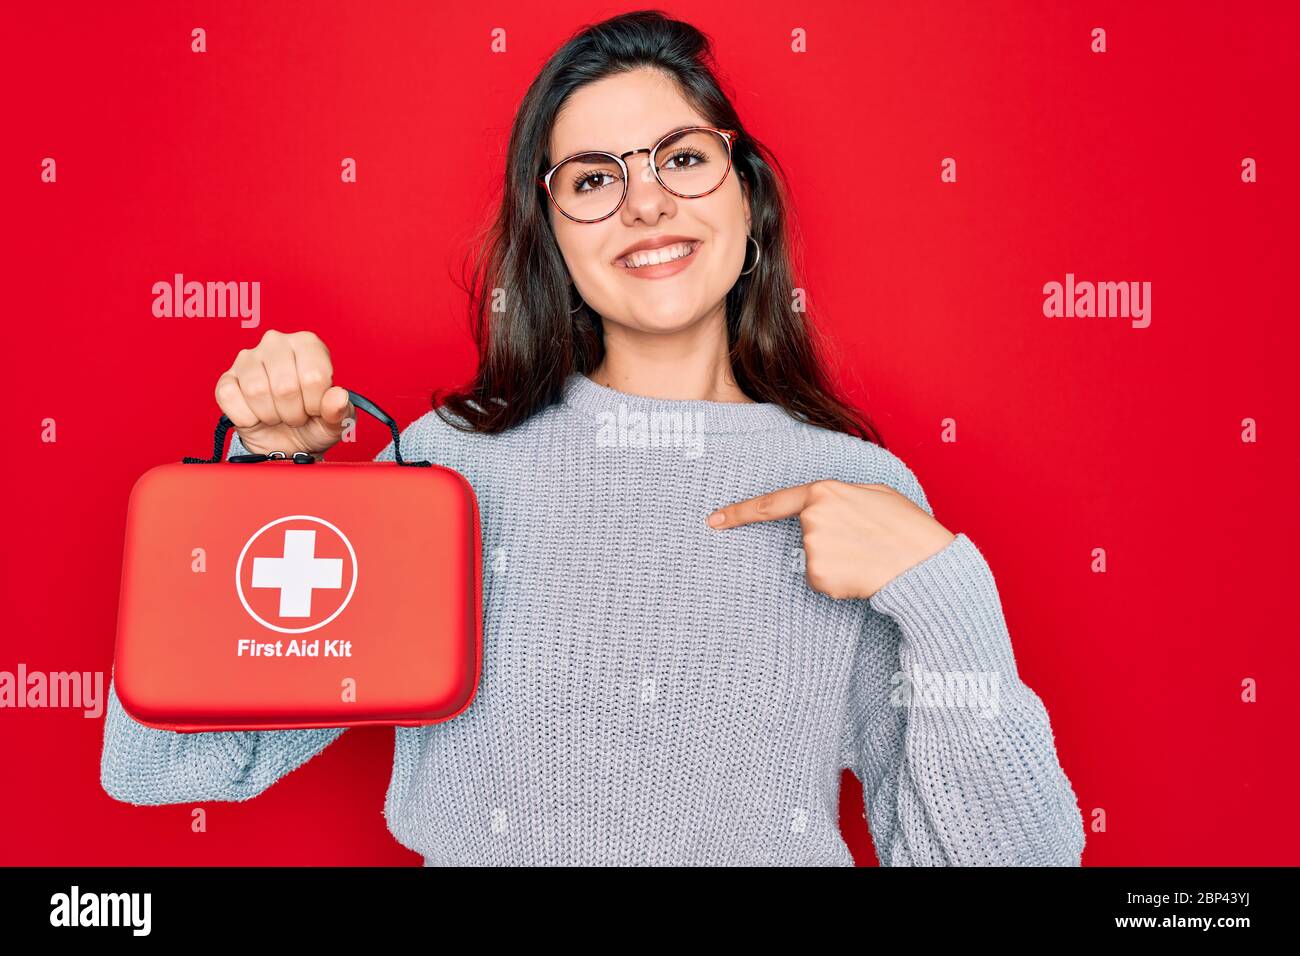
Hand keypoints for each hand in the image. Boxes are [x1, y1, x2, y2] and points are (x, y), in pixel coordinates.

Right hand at [214, 329, 353, 458]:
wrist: (286, 442)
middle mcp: (276, 343)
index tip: (315, 408)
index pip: (314, 376)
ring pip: (256, 391)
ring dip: (270, 415)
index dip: (315, 403)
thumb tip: (338, 397)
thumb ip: (340, 411)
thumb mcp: (335, 422)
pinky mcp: (226, 378)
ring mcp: (248, 358)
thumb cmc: (313, 423)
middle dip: (293, 412)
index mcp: (308, 344)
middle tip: (296, 415)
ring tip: (278, 415)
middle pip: (285, 386)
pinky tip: (256, 416)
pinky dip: (247, 417)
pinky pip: (230, 397)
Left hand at [705, 479, 956, 599]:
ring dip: (836, 561)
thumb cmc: (904, 526)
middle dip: (829, 541)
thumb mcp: (874, 493)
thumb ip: (840, 496)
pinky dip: (838, 580)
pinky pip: (820, 580)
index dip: (739, 513)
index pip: (772, 503)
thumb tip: (824, 507)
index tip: (713, 521)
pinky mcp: (818, 576)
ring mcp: (813, 549)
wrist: (923, 562)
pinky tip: (861, 574)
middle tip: (864, 541)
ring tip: (867, 556)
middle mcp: (812, 519)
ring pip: (813, 560)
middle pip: (805, 535)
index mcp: (824, 492)